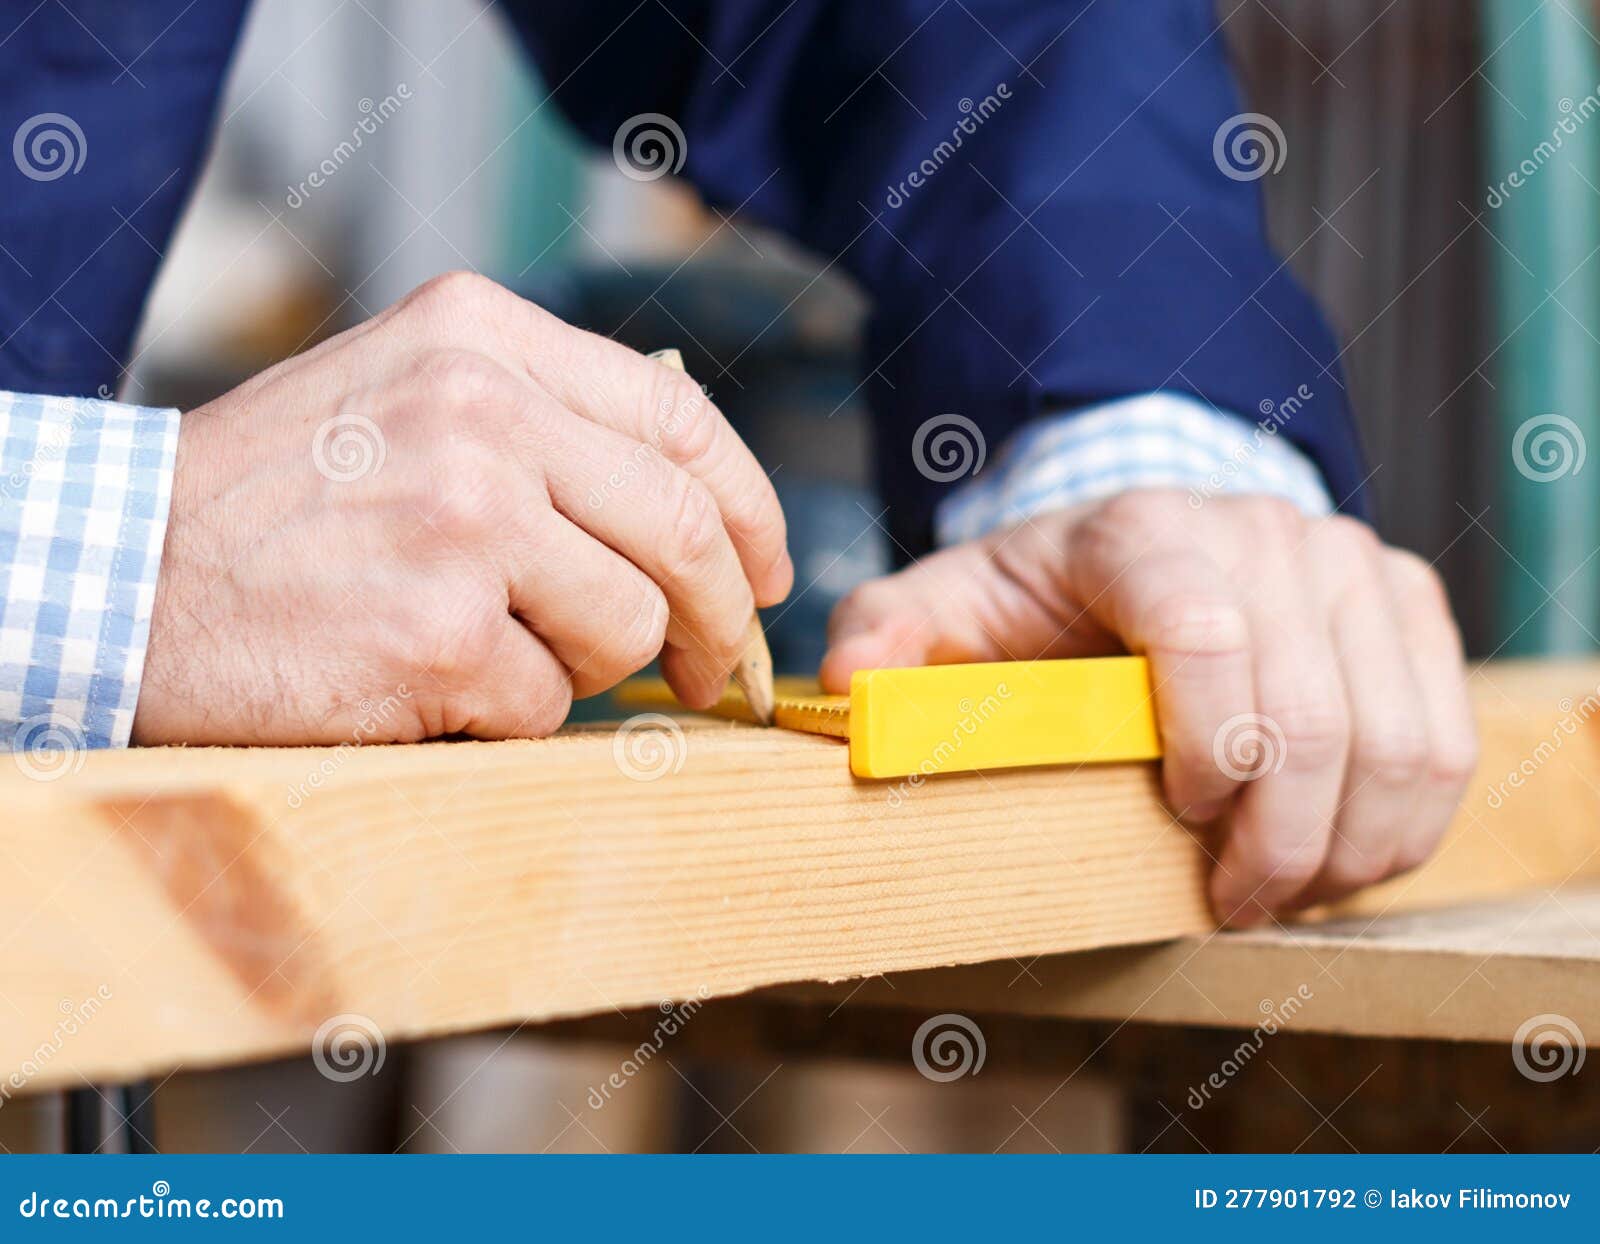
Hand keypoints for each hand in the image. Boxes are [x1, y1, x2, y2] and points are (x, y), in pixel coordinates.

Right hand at [133, 271, 790, 744]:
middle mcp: (481, 413)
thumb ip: (542, 420)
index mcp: (481, 338)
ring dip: (585, 666)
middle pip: (682, 532)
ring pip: (628, 628)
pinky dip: (507, 714)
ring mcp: (463, 524)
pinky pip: (548, 703)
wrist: (122, 574)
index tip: (768, 568)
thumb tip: (691, 509)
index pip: (681, 420)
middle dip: (726, 616)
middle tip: (726, 667)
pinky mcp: (439, 638)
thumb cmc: (274, 497)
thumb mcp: (405, 394)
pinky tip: (428, 683)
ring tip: (491, 652)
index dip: (749, 507)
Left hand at [821, 490, 1477, 925]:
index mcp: (1140, 529)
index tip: (1180, 813)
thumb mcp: (945, 605)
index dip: (1205, 742)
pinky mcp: (1402, 603)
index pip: (1201, 629)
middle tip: (1230, 899)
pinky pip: (1441, 737)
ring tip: (1282, 890)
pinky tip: (1339, 859)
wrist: (1142, 545)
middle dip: (1274, 837)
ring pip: (1394, 737)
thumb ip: (884, 638)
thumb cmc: (1042, 595)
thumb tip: (844, 691)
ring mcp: (1345, 562)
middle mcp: (1257, 530)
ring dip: (1343, 845)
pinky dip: (1401, 824)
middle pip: (1310, 710)